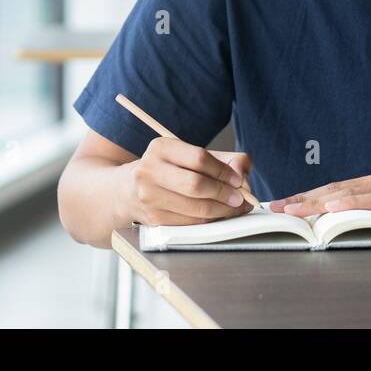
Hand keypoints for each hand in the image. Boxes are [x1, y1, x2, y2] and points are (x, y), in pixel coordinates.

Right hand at [124, 137, 254, 225]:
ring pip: (195, 208)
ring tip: (234, 208)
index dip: (223, 171)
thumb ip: (222, 159)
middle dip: (223, 193)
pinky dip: (209, 220)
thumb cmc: (169, 170)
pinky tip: (217, 214)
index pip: (199, 158)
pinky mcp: (153, 219)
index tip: (238, 179)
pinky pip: (190, 223)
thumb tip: (241, 172)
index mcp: (161, 148)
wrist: (129, 190)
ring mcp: (149, 197)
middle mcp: (150, 171)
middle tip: (240, 198)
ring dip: (221, 210)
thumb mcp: (190, 155)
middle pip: (196, 185)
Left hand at [268, 162, 370, 224]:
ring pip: (346, 193)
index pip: (335, 190)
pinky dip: (350, 203)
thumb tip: (355, 219)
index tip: (284, 204)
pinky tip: (333, 207)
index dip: (308, 197)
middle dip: (302, 199)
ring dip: (316, 202)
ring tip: (292, 209)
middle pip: (333, 190)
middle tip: (274, 207)